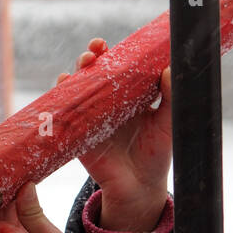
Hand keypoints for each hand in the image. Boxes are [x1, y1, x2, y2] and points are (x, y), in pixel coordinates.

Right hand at [59, 41, 172, 232]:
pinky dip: (61, 101)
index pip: (117, 68)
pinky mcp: (79, 136)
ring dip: (72, 75)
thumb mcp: (168, 125)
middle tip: (93, 52)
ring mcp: (90, 119)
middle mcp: (107, 105)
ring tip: (80, 68)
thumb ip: (171, 98)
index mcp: (128, 97)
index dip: (111, 53)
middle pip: (92, 74)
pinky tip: (63, 88)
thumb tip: (168, 69)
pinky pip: (66, 115)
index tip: (109, 44)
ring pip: (76, 90)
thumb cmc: (156, 155)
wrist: (140, 188)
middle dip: (88, 58)